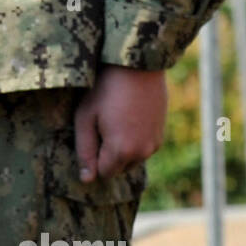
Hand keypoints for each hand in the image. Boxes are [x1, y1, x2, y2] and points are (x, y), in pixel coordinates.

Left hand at [73, 65, 167, 181]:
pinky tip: (126, 115)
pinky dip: (134, 139)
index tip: (90, 132)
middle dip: (107, 154)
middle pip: (119, 168)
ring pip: (132, 158)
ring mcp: (155, 144)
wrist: (137, 66)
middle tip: (101, 123)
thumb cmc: (105, 88)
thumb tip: (87, 180)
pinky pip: (143, 147)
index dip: (93, 157)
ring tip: (114, 116)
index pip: (104, 173)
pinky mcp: (161, 134)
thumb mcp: (85, 116)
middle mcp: (142, 153)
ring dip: (122, 147)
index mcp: (122, 151)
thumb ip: (85, 150)